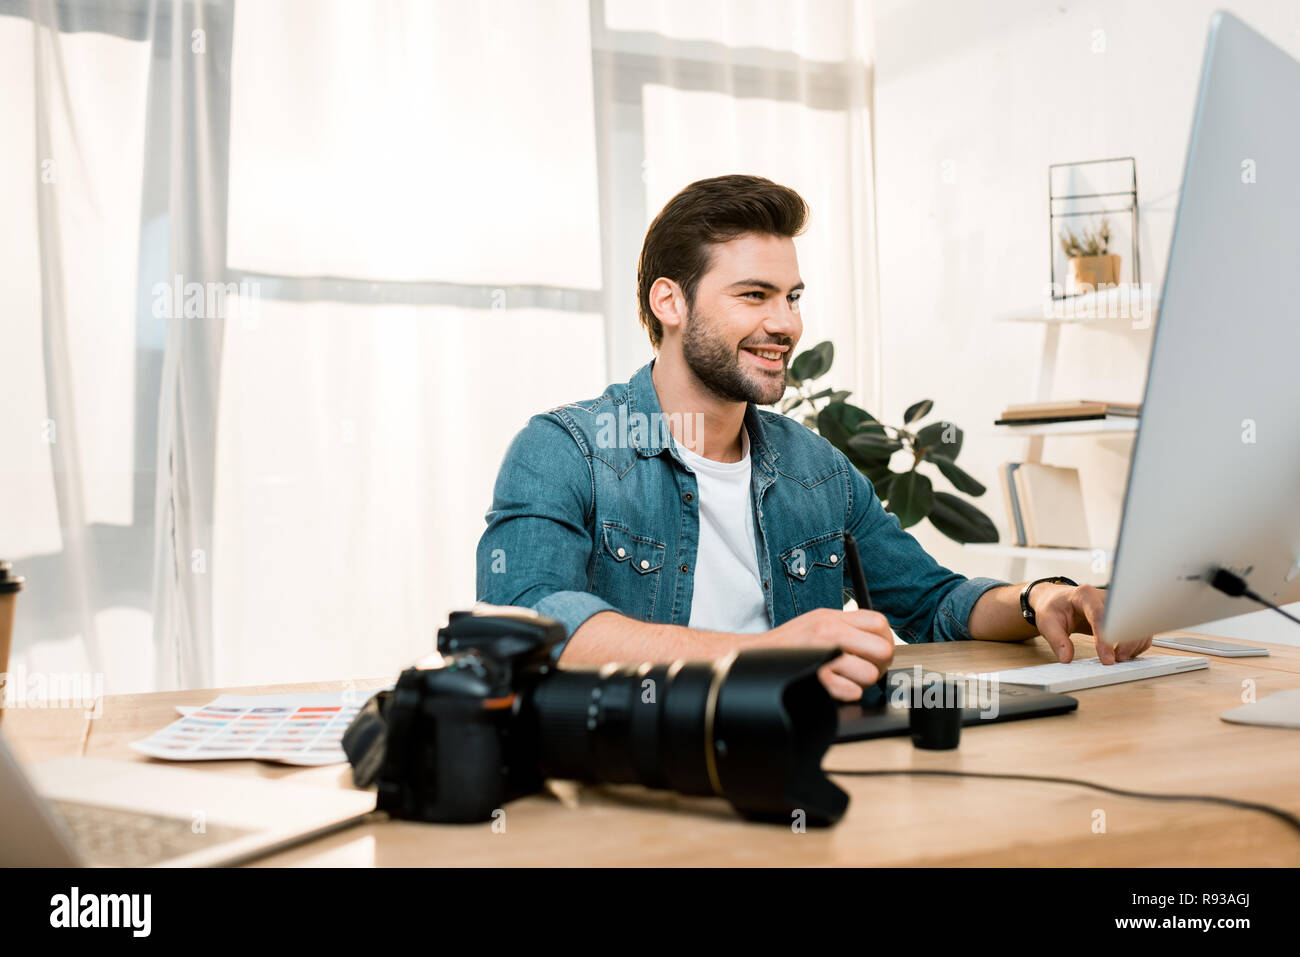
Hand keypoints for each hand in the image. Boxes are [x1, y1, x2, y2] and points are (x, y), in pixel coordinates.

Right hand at [764, 607, 894, 701]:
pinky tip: (836, 687)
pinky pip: (852, 692)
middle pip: (882, 650)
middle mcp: (830, 632)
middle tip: (866, 669)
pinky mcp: (816, 677)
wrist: (753, 655)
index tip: (877, 651)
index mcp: (833, 617)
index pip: (879, 623)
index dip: (885, 640)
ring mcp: (823, 655)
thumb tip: (876, 637)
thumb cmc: (787, 644)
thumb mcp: (816, 621)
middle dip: (878, 665)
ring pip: (869, 674)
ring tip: (847, 679)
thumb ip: (845, 625)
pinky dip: (847, 693)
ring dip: (862, 682)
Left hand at [1030, 584, 1152, 663]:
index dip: (1105, 639)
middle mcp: (1104, 596)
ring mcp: (1116, 604)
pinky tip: (1125, 654)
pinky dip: (1136, 642)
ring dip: (1133, 642)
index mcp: (1084, 595)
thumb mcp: (1047, 623)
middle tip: (1118, 659)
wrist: (1056, 599)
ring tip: (1121, 658)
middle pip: (1125, 617)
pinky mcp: (1121, 614)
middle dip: (1126, 640)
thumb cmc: (1052, 608)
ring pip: (1136, 622)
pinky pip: (1137, 628)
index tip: (1107, 659)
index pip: (1100, 615)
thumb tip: (1066, 658)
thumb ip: (1057, 640)